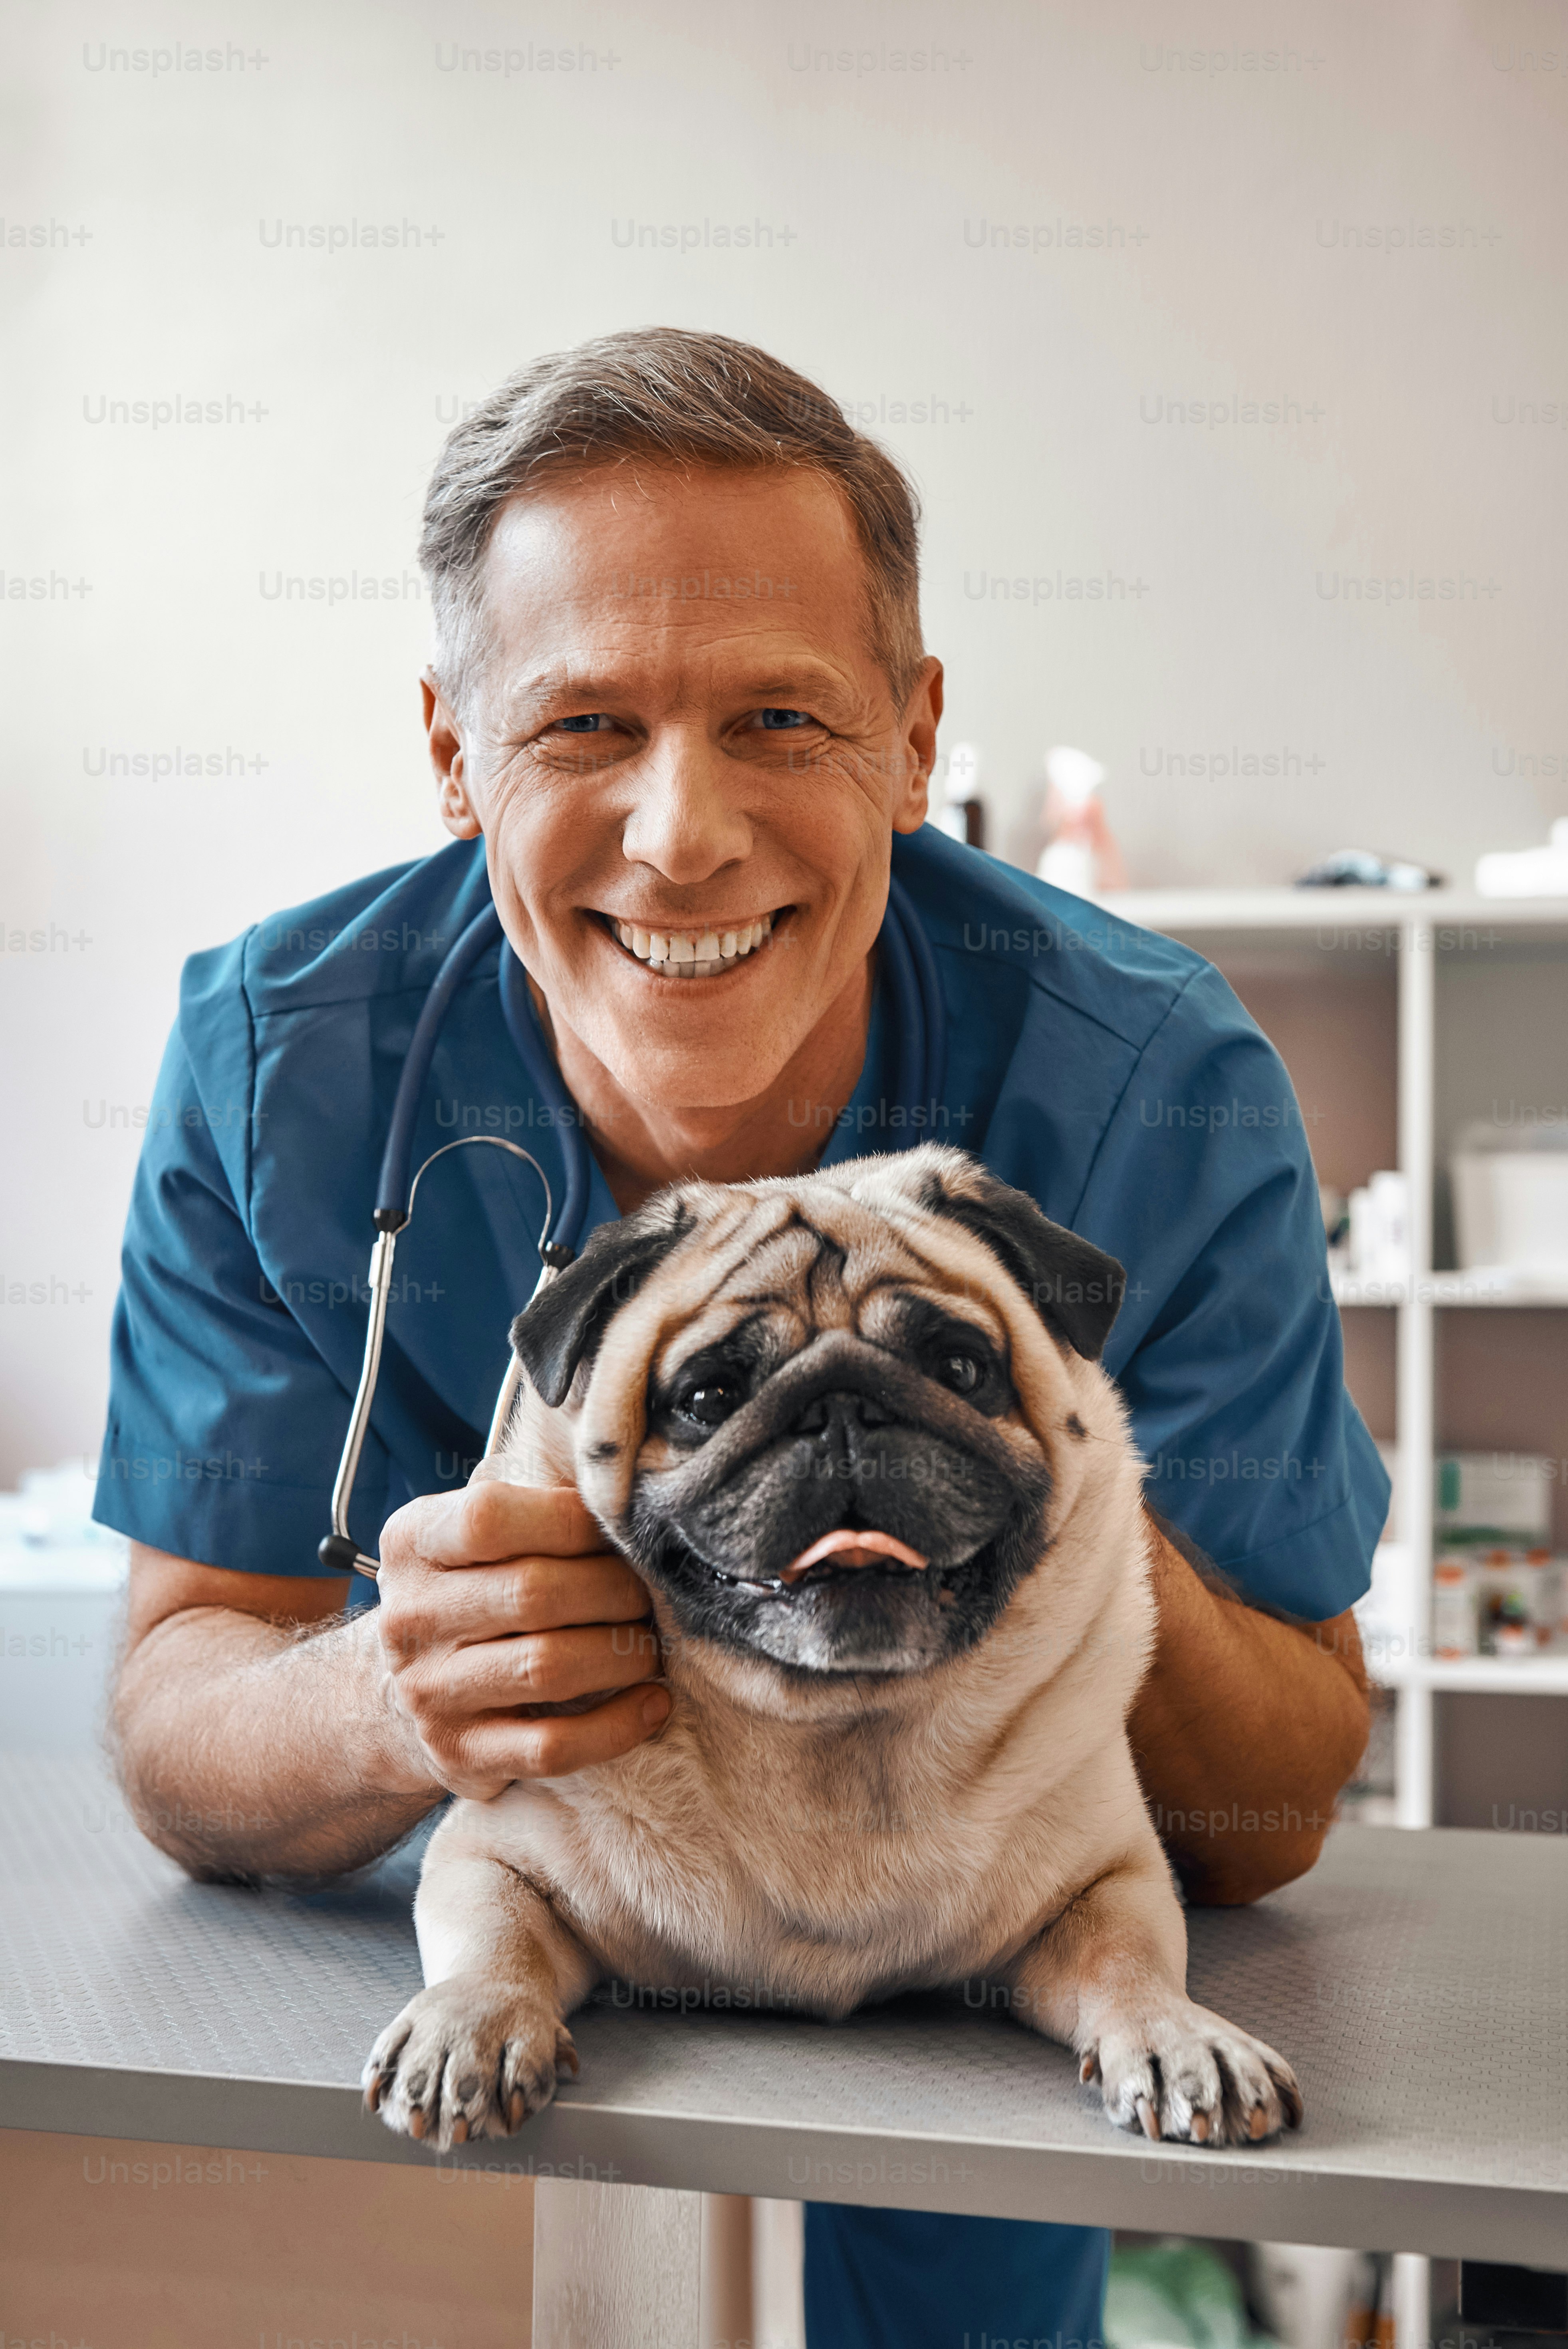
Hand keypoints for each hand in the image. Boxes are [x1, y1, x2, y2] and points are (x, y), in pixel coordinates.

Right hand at [371, 1483, 669, 1800]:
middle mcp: (411, 1617)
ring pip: (549, 1667)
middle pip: (534, 1592)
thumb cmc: (469, 1592)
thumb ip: (528, 1497)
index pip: (489, 1516)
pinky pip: (553, 1745)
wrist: (394, 1695)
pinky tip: (653, 1704)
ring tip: (650, 1645)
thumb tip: (621, 1479)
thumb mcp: (470, 1533)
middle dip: (614, 1589)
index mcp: (413, 1544)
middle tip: (649, 1593)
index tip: (619, 1530)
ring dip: (622, 1654)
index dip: (572, 1519)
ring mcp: (430, 1692)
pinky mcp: (461, 1754)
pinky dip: (618, 1726)